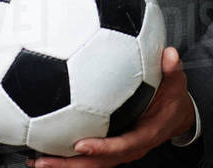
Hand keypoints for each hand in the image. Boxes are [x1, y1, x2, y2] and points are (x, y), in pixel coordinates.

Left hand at [27, 47, 195, 167]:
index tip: (81, 145)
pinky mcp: (109, 149)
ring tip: (35, 160)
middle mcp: (129, 147)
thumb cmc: (173, 99)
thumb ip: (172, 70)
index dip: (102, 148)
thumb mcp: (176, 83)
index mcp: (146, 134)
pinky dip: (66, 158)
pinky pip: (87, 158)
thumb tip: (170, 55)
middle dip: (70, 166)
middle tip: (43, 160)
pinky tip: (44, 150)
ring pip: (89, 165)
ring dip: (63, 165)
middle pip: (98, 163)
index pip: (123, 146)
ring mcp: (117, 151)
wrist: (176, 116)